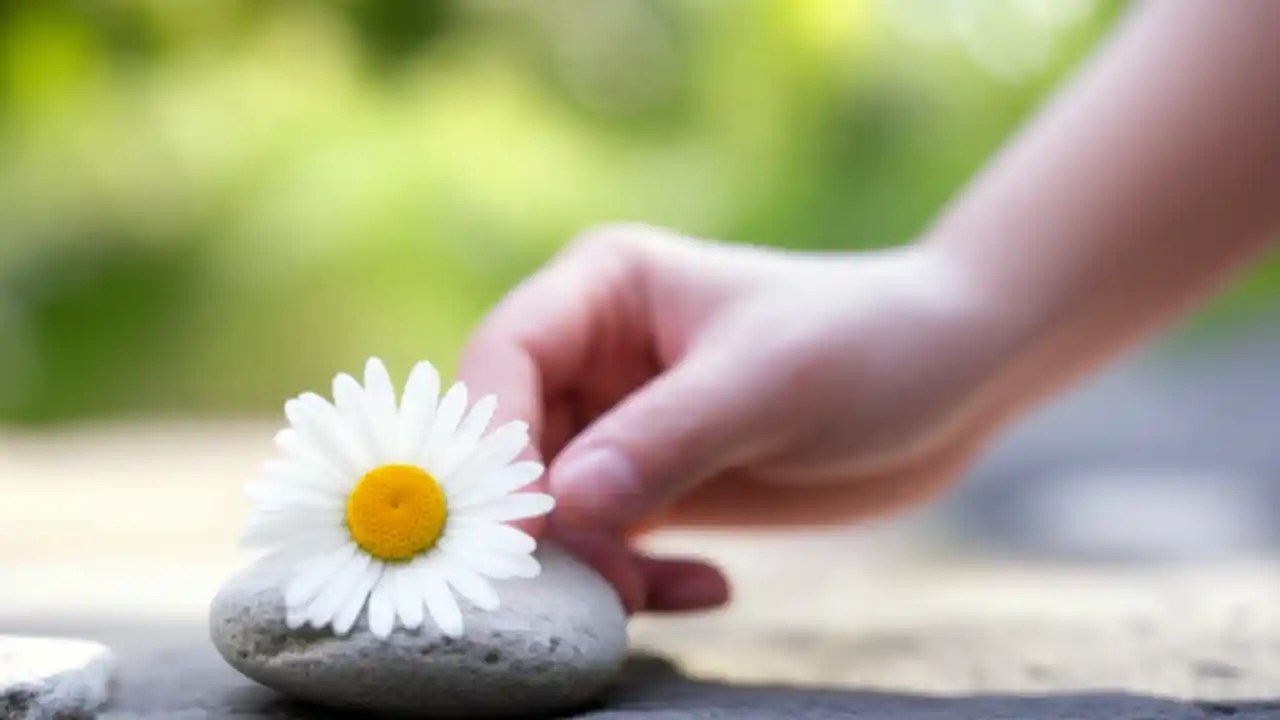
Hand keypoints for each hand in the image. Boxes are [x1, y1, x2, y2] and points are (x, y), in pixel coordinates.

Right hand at [457, 224, 1006, 612]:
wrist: (952, 380)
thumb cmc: (867, 345)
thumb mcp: (769, 383)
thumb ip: (663, 441)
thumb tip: (558, 508)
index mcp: (601, 289)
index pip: (504, 357)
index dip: (495, 442)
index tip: (525, 527)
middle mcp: (593, 355)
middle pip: (511, 445)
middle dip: (540, 523)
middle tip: (602, 584)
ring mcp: (619, 425)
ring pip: (550, 510)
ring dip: (589, 567)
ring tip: (651, 594)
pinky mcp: (652, 487)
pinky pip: (607, 548)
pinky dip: (638, 581)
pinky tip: (709, 588)